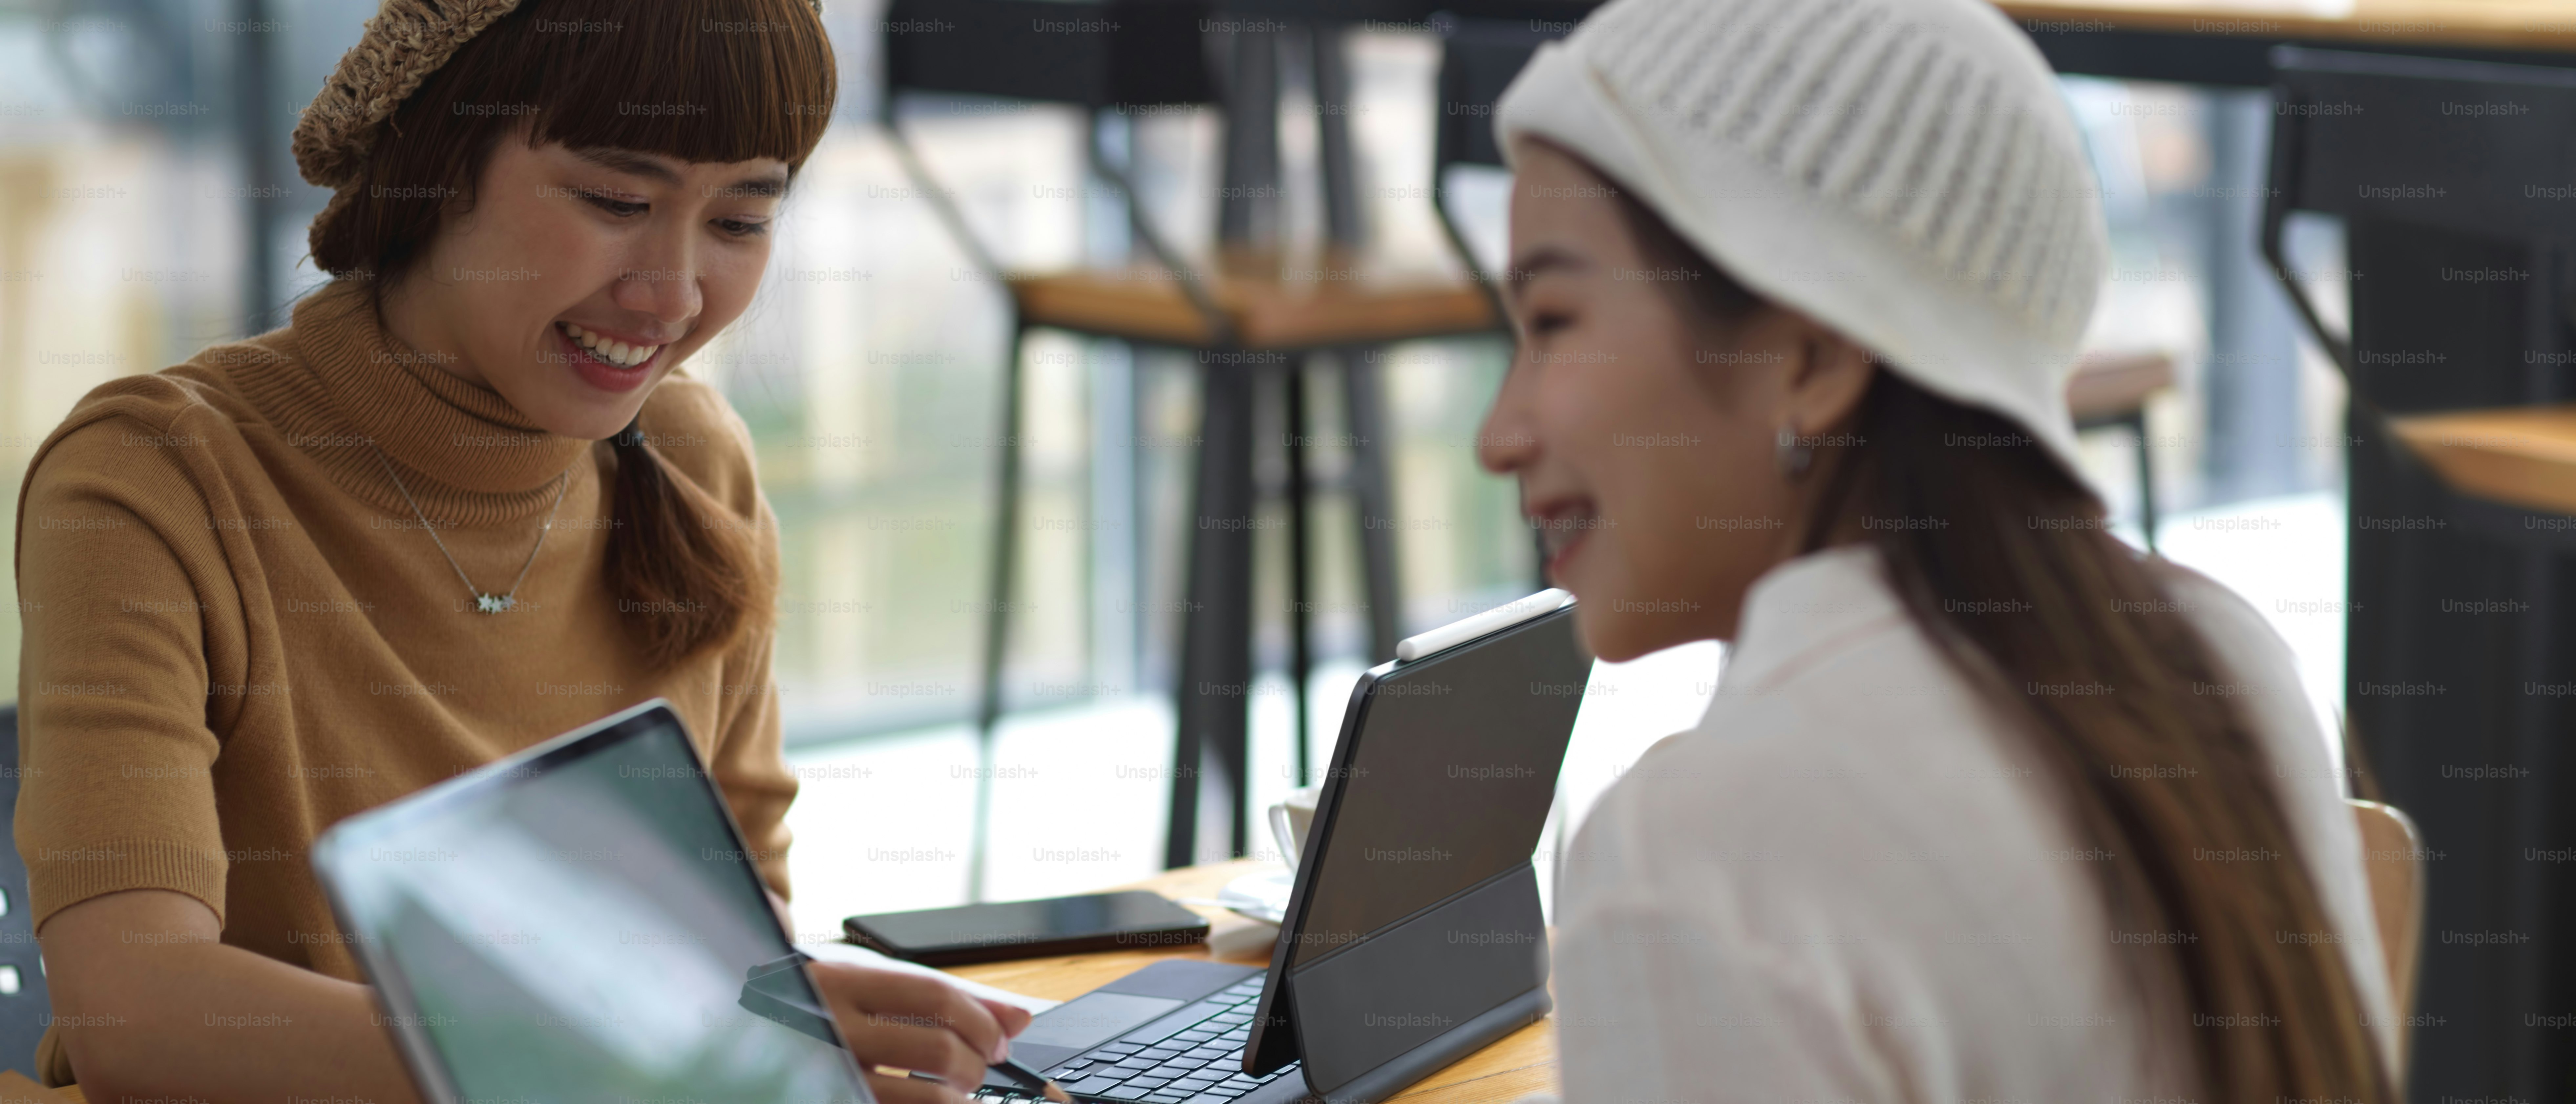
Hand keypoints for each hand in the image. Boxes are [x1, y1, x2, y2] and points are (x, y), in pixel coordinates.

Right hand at [810, 961, 1033, 1103]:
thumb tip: (1020, 1018)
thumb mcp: (868, 986)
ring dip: (960, 1100)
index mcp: (840, 984)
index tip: (999, 1041)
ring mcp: (830, 1075)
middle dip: (976, 1064)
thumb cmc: (819, 1009)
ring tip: (958, 1094)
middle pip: (938, 1049)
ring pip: (927, 1098)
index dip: (982, 1022)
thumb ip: (945, 998)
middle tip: (977, 1068)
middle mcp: (830, 1028)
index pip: (934, 997)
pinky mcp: (834, 1101)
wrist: (746, 1032)